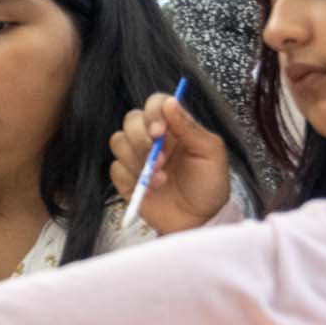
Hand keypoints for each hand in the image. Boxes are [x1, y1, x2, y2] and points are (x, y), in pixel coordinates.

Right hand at [109, 92, 231, 233]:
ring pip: (118, 141)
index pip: (155, 104)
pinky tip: (150, 189)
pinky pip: (115, 167)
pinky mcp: (126, 178)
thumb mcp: (210, 153)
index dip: (153, 113)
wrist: (198, 222)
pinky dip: (131, 177)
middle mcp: (153, 138)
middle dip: (141, 139)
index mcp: (174, 127)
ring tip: (162, 180)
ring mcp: (136, 158)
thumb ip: (190, 127)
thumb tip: (171, 102)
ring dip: (138, 161)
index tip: (160, 132)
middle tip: (160, 160)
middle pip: (131, 120)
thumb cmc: (209, 185)